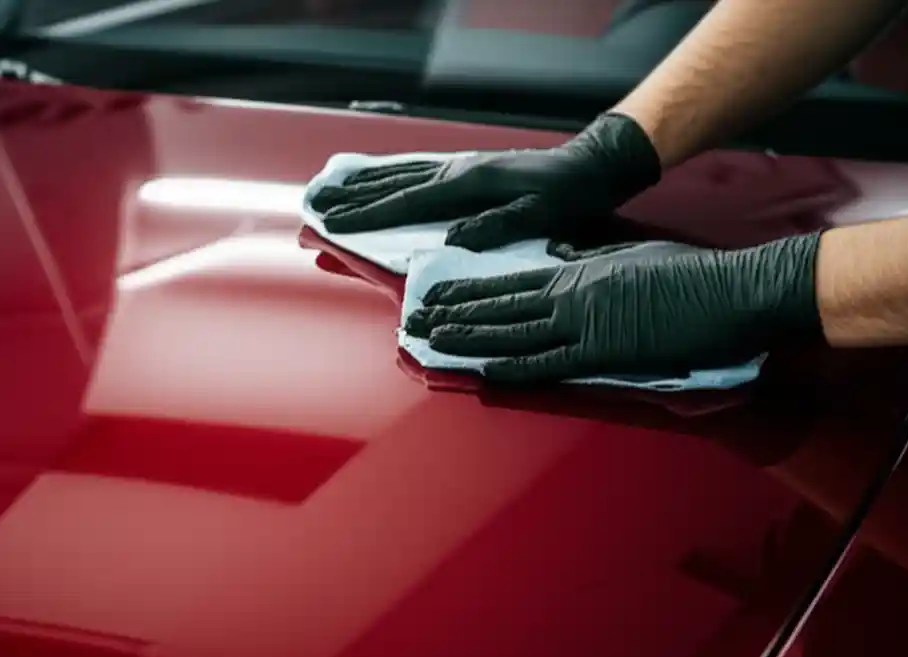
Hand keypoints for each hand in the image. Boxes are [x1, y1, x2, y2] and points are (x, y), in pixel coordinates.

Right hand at [313, 112, 661, 249]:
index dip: (368, 215)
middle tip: (317, 207)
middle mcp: (458, 170)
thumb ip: (495, 227)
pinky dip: (390, 174)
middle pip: (394, 183)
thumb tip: (453, 240)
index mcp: (468, 185)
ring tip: (332, 188)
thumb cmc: (568, 198)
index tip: (333, 223)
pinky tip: (376, 178)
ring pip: (401, 173)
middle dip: (354, 198)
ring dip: (365, 183)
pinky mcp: (467, 168)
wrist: (590, 167)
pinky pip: (417, 169)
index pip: (407, 202)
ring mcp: (461, 165)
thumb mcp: (539, 217)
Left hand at [404, 234, 822, 381]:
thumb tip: (557, 250)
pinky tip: (483, 368)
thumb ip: (588, 256)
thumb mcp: (629, 253)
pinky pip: (549, 363)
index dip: (468, 292)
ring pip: (513, 333)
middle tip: (415, 323)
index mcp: (578, 271)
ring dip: (470, 339)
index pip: (509, 282)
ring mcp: (585, 325)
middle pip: (500, 307)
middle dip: (454, 315)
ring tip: (432, 343)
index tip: (436, 296)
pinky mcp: (605, 354)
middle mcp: (572, 295)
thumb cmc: (687, 273)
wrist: (727, 289)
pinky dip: (514, 367)